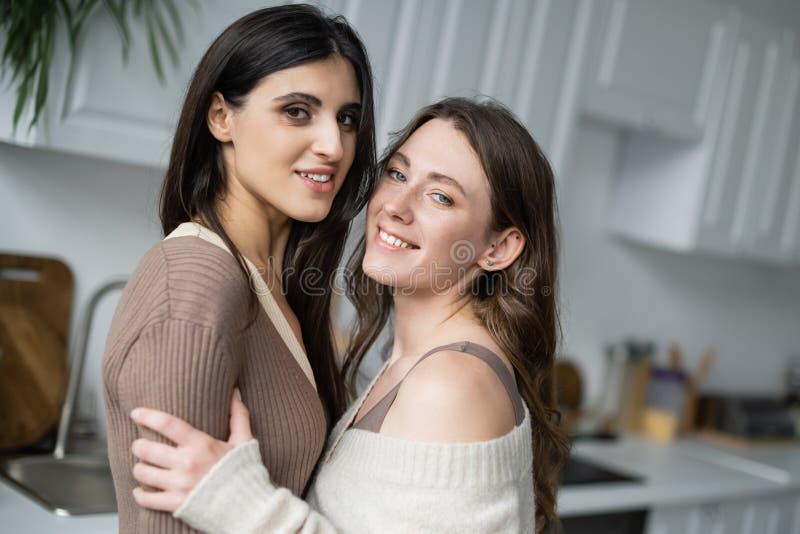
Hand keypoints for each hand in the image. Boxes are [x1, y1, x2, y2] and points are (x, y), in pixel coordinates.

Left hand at [129, 388, 253, 511]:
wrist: (248, 506)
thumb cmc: (244, 472)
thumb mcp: (244, 441)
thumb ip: (238, 415)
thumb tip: (235, 391)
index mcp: (201, 444)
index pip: (167, 424)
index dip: (147, 416)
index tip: (136, 412)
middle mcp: (187, 463)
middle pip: (147, 448)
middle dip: (139, 445)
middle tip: (140, 444)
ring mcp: (179, 485)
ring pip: (142, 472)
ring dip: (139, 467)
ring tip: (143, 465)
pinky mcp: (176, 504)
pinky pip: (147, 498)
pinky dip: (140, 494)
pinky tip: (141, 490)